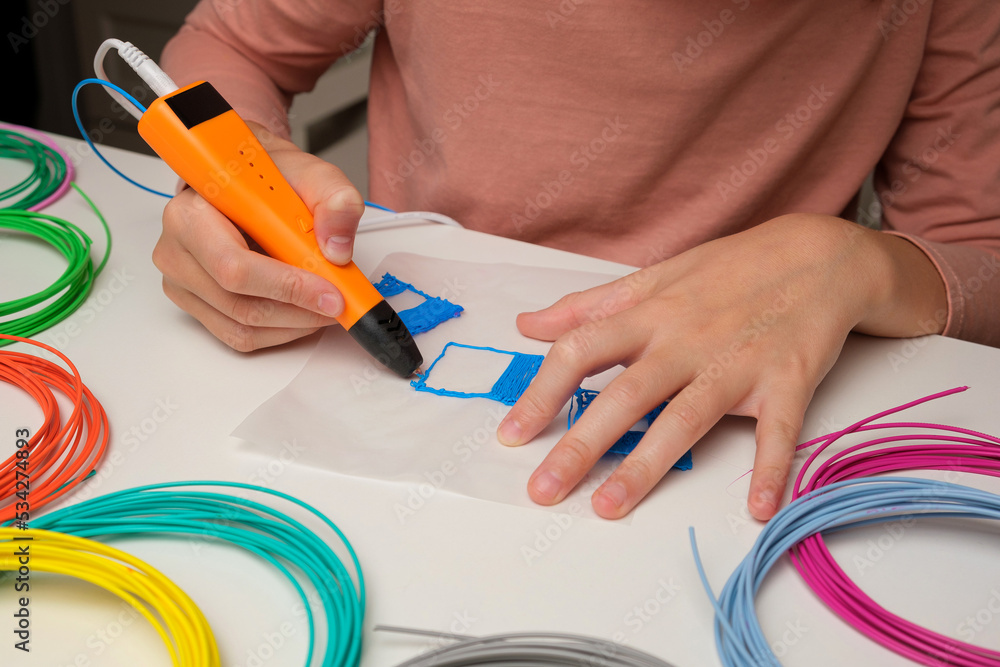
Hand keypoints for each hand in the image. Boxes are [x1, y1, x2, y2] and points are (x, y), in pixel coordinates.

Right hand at [152, 121, 365, 350]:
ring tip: (323, 306)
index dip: (288, 287)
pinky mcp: (195, 304)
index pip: (236, 267)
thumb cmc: (266, 179)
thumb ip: (333, 199)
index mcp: (192, 214)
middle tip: (337, 304)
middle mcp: (177, 251)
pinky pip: (238, 335)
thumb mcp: (310, 173)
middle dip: (299, 311)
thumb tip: (338, 247)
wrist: (244, 184)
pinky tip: (301, 312)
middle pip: (241, 305)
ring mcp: (183, 283)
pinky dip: (279, 332)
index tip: (330, 293)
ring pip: (242, 328)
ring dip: (293, 325)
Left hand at [497, 214, 946, 519]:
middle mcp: (686, 340)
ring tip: (609, 507)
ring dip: (647, 466)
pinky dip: (772, 468)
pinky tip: (758, 509)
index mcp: (649, 315)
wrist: (820, 256)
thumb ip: (589, 306)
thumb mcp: (654, 278)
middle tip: (543, 490)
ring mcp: (738, 362)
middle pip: (625, 395)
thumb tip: (528, 324)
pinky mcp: (789, 380)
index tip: (513, 435)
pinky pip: (778, 430)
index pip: (582, 351)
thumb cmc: (731, 270)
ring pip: (685, 418)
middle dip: (580, 445)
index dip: (543, 393)